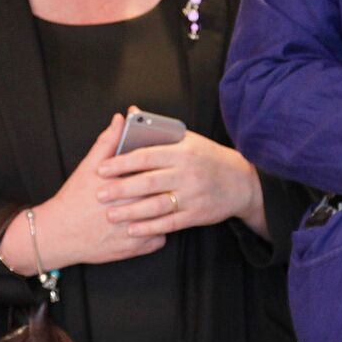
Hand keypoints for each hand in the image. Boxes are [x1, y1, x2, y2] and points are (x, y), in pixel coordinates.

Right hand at [0, 114, 165, 270]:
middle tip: (173, 181)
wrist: (58, 234)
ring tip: (165, 201)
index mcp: (123, 184)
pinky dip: (159, 232)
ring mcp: (135, 230)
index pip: (155, 172)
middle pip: (164, 194)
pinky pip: (160, 239)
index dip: (164, 166)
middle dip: (170, 187)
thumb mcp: (88, 166)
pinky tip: (153, 223)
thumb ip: (108, 141)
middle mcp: (132, 208)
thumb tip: (121, 118)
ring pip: (166, 218)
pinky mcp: (135, 249)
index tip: (167, 163)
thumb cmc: (73, 199)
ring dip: (168, 210)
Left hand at [96, 121, 267, 238]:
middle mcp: (187, 173)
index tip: (102, 169)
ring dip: (132, 212)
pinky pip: (170, 222)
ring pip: (157, 205)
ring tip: (111, 215)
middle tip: (99, 194)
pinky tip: (133, 229)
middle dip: (121, 189)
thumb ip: (158, 130)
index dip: (122, 163)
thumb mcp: (187, 138)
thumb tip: (131, 113)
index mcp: (182, 151)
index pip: (146, 156)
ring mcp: (193, 195)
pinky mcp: (197, 214)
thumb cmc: (208, 157)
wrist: (241, 182)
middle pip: (148, 182)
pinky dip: (151, 227)